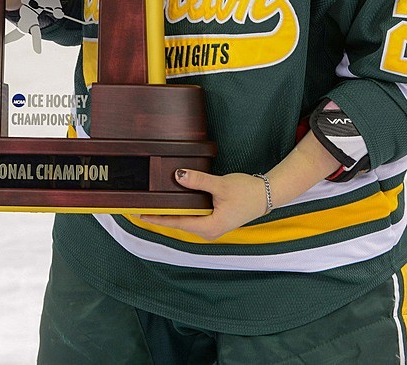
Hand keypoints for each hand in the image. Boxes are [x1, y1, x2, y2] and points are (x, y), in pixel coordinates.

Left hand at [140, 169, 268, 239]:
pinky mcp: (215, 220)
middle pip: (179, 224)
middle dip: (161, 216)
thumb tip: (177, 175)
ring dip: (171, 213)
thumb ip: (198, 181)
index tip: (140, 215)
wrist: (266, 195)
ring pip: (186, 220)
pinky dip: (182, 210)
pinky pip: (193, 216)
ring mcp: (212, 227)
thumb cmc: (247, 192)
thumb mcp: (220, 184)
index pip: (176, 223)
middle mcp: (209, 231)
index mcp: (209, 227)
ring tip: (153, 205)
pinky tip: (174, 202)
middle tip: (141, 208)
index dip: (157, 218)